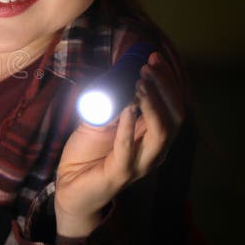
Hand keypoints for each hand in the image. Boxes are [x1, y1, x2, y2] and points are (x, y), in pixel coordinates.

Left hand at [54, 51, 184, 236]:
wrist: (70, 187)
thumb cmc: (88, 154)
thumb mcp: (99, 121)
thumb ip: (109, 102)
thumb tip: (113, 73)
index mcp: (152, 137)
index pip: (173, 107)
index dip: (167, 81)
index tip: (153, 57)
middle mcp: (154, 151)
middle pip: (174, 117)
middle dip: (164, 88)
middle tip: (147, 67)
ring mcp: (140, 165)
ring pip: (161, 133)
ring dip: (152, 104)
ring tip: (139, 83)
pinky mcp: (120, 174)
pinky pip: (129, 150)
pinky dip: (128, 128)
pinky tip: (126, 109)